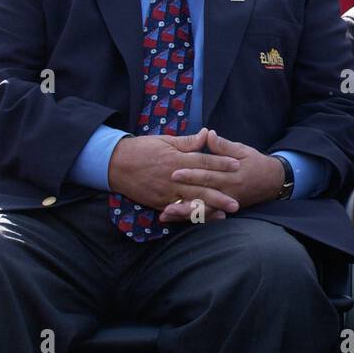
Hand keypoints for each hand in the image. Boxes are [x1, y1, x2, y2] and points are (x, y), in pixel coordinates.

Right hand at [109, 128, 240, 215]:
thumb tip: (207, 133)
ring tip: (224, 214)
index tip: (238, 164)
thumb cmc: (142, 148)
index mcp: (177, 159)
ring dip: (209, 208)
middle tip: (237, 201)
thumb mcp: (165, 140)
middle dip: (220, 194)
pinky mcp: (159, 202)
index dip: (221, 163)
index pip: (204, 161)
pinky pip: (178, 211)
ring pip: (191, 201)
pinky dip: (191, 215)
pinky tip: (202, 219)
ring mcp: (166, 192)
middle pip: (201, 186)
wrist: (116, 163)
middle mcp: (173, 177)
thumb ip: (188, 141)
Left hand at [162, 129, 285, 218]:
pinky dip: (190, 217)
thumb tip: (209, 134)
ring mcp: (225, 203)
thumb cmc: (255, 163)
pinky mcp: (223, 209)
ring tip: (166, 213)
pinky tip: (176, 218)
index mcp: (231, 175)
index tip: (174, 172)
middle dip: (183, 195)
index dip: (192, 174)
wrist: (272, 182)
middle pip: (202, 194)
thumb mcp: (242, 150)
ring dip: (184, 212)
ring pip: (203, 210)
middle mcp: (228, 192)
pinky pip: (206, 216)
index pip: (209, 175)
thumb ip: (223, 145)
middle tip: (164, 195)